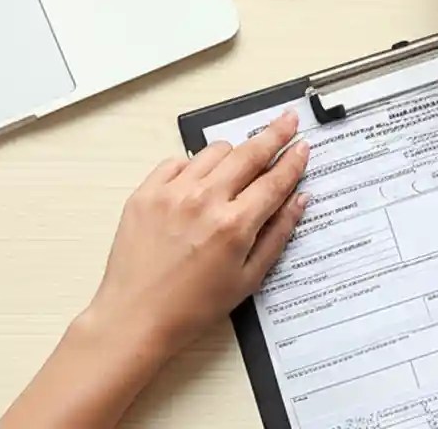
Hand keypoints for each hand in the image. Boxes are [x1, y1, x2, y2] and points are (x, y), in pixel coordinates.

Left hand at [83, 109, 309, 359]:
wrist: (136, 317)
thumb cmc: (192, 307)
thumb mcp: (247, 278)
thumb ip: (277, 234)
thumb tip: (299, 200)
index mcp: (234, 226)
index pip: (274, 181)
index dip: (292, 161)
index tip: (302, 146)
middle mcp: (204, 201)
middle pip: (248, 153)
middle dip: (273, 134)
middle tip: (287, 120)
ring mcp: (171, 193)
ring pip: (214, 151)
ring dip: (233, 153)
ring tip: (237, 168)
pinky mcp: (145, 193)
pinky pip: (177, 162)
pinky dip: (194, 166)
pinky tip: (198, 183)